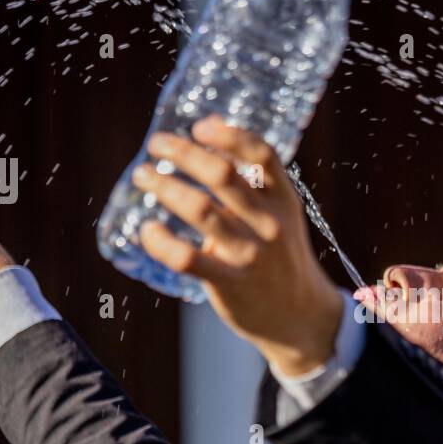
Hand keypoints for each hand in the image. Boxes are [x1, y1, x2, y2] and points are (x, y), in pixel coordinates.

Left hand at [132, 116, 344, 375]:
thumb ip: (251, 186)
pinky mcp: (229, 282)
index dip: (228, 135)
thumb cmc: (279, 258)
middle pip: (222, 174)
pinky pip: (186, 257)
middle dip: (183, 153)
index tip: (199, 127)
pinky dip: (160, 241)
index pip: (262, 154)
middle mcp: (269, 223)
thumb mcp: (280, 216)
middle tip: (157, 145)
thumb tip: (207, 141)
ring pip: (200, 209)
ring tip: (143, 176)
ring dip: (164, 187)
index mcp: (283, 199)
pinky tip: (147, 230)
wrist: (299, 316)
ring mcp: (250, 253)